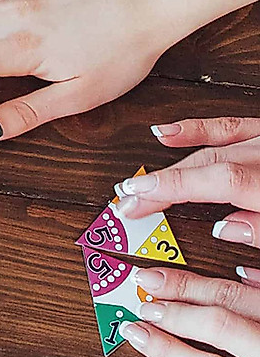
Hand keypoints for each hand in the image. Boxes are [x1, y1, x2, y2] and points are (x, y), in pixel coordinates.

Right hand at [115, 116, 259, 244]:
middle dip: (162, 185)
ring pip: (209, 149)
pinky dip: (193, 129)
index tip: (138, 197)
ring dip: (169, 163)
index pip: (221, 181)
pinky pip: (227, 125)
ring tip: (136, 180)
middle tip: (128, 202)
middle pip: (206, 166)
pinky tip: (165, 133)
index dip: (175, 187)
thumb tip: (225, 230)